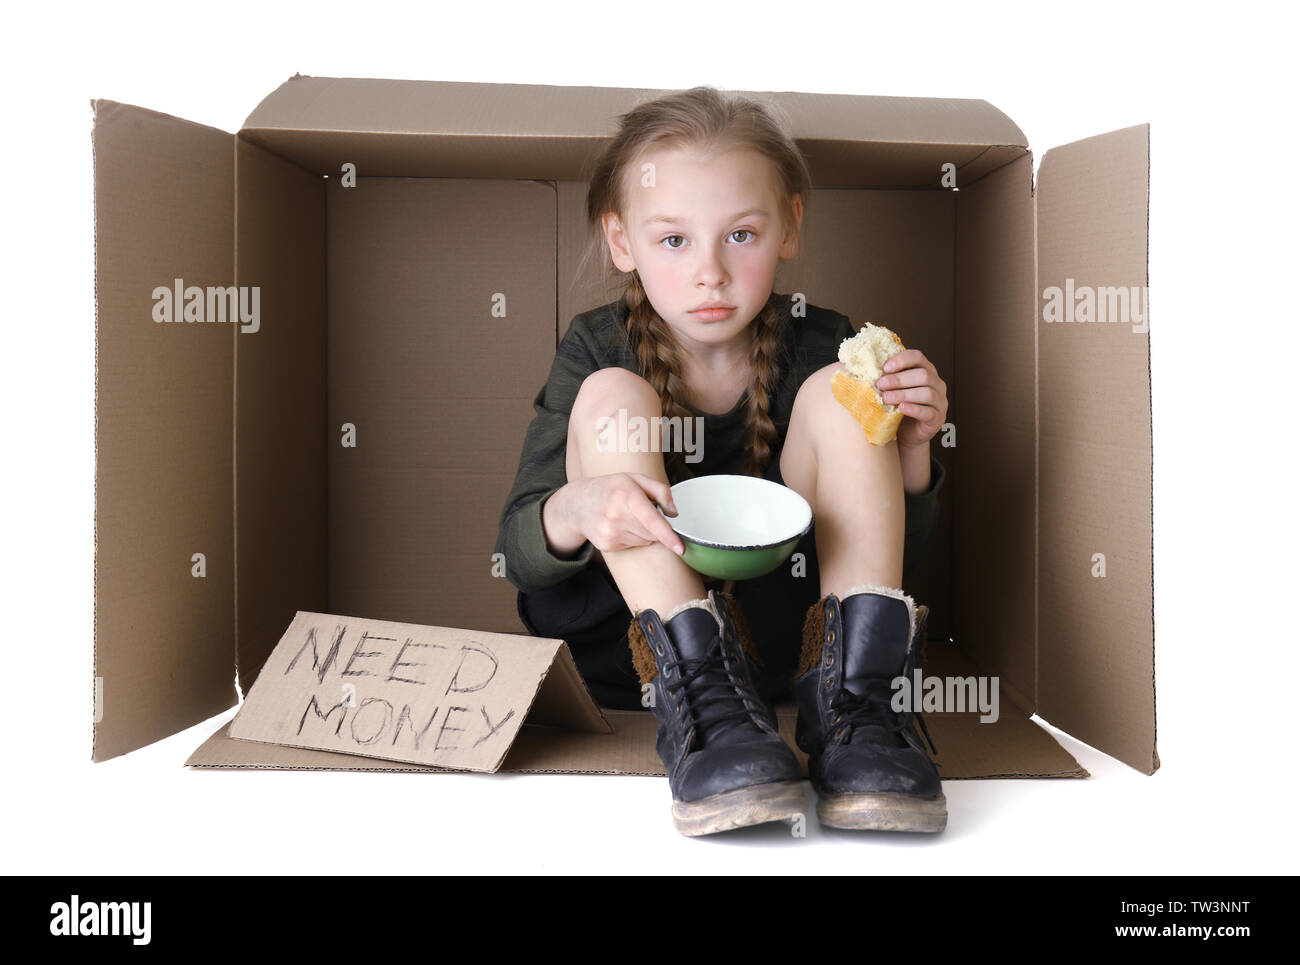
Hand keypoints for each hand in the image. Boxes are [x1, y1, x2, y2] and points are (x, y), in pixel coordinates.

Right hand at [563, 472, 684, 555]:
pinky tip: (619, 525)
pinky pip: (632, 546)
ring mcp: (610, 533)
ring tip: (626, 517)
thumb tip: (674, 513)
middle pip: (652, 533)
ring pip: (644, 541)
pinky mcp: (606, 545)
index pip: (652, 520)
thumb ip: (660, 490)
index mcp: (626, 495)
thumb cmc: (610, 488)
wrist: (577, 503)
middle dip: (654, 525)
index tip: (680, 548)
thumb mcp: (635, 478)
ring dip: (643, 532)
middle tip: (639, 511)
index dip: (668, 535)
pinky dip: (631, 537)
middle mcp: (616, 516)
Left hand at [875, 349, 947, 449]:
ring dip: (904, 394)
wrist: (906, 434)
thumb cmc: (897, 409)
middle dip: (899, 379)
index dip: (902, 360)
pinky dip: (914, 409)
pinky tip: (901, 408)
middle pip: (923, 375)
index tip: (884, 367)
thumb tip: (856, 367)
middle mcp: (937, 384)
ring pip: (927, 393)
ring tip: (886, 398)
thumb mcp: (891, 390)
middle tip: (880, 384)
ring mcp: (940, 401)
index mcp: (925, 371)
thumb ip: (884, 378)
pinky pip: (928, 411)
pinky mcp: (938, 418)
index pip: (918, 357)